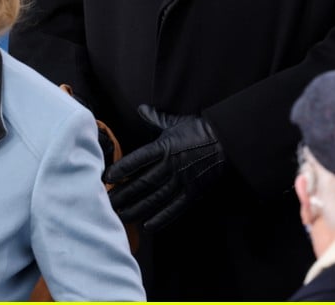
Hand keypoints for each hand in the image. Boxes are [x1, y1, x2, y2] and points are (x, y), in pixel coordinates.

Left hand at [103, 105, 225, 230]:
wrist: (228, 141)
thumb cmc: (199, 131)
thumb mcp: (176, 122)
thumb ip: (156, 118)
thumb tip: (141, 108)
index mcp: (165, 147)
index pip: (137, 159)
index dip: (121, 168)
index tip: (106, 177)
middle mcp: (171, 165)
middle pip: (142, 183)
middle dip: (123, 194)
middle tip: (106, 202)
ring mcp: (182, 180)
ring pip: (155, 198)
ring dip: (136, 209)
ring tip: (121, 216)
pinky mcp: (193, 192)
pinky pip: (175, 208)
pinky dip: (161, 218)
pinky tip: (148, 225)